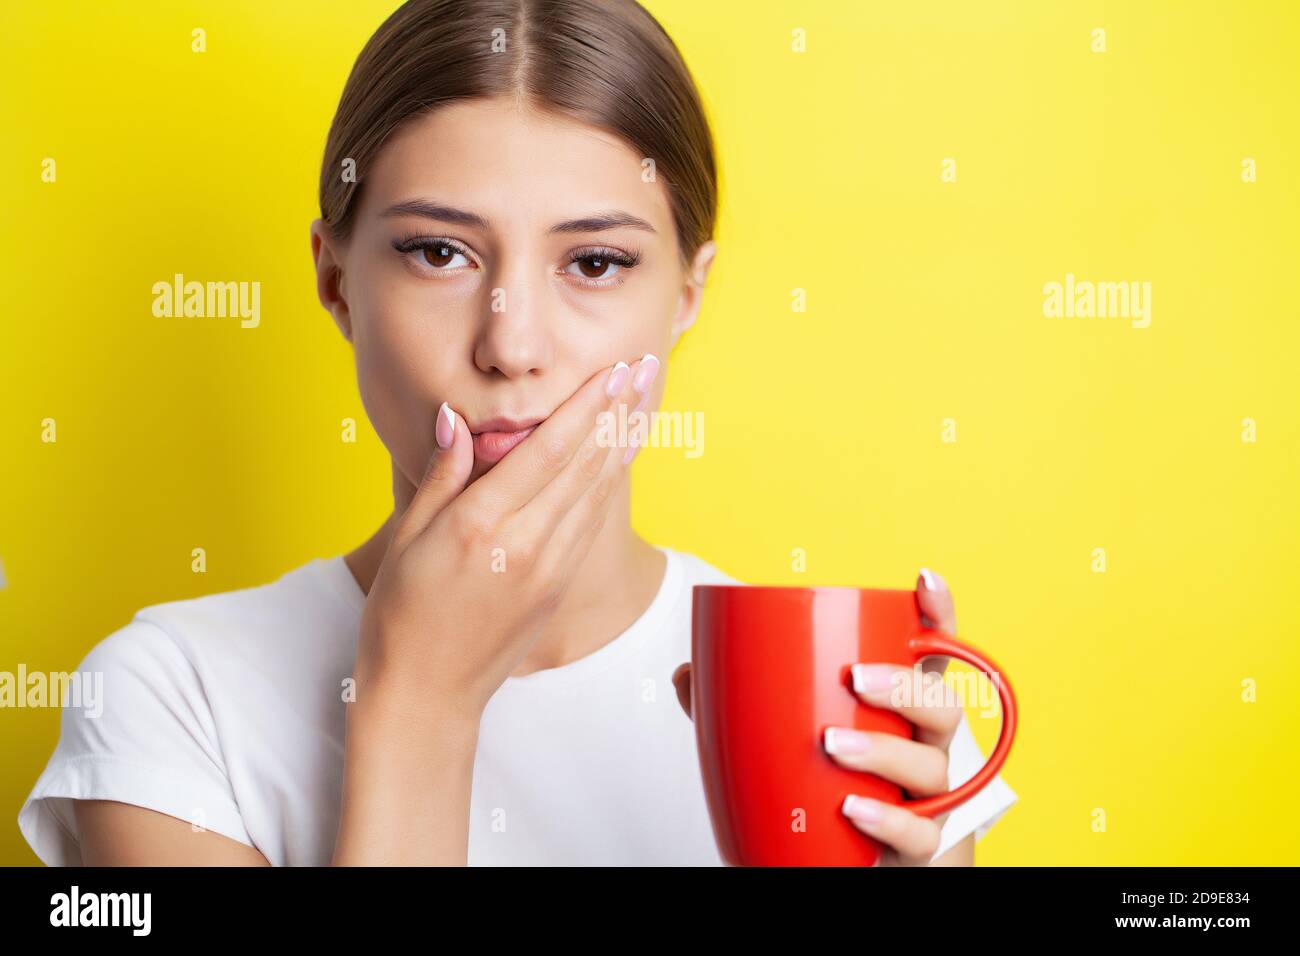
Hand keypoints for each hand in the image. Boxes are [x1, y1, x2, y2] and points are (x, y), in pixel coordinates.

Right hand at [358, 354, 658, 719]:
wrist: (426, 695)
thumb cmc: (402, 615)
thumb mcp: (407, 539)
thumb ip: (441, 476)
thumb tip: (455, 419)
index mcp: (480, 525)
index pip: (548, 450)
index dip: (587, 405)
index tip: (614, 369)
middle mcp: (525, 544)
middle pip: (585, 464)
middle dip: (618, 411)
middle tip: (645, 367)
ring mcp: (548, 570)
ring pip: (597, 493)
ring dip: (624, 441)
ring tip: (645, 401)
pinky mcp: (557, 588)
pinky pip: (591, 523)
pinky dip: (610, 483)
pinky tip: (620, 457)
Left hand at [671, 568, 963, 866]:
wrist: (839, 859)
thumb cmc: (820, 783)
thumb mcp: (777, 738)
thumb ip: (734, 705)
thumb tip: (685, 674)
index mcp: (897, 705)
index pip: (932, 653)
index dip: (939, 613)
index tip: (922, 578)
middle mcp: (922, 744)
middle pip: (943, 705)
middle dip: (907, 686)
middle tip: (857, 680)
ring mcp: (926, 795)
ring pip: (932, 767)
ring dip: (885, 753)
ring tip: (834, 745)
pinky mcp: (918, 843)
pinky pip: (921, 834)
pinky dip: (890, 822)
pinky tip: (855, 809)